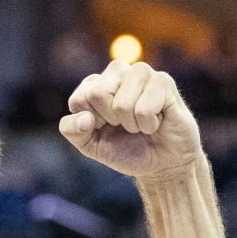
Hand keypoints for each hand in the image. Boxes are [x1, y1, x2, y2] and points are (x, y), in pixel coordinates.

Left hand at [60, 61, 201, 180]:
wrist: (163, 165)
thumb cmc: (128, 151)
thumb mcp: (92, 146)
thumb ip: (72, 131)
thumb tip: (85, 118)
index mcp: (96, 83)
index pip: (80, 99)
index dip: (93, 123)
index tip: (107, 127)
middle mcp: (118, 72)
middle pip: (98, 94)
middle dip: (112, 121)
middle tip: (127, 126)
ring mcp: (141, 73)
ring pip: (122, 104)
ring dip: (133, 124)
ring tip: (143, 124)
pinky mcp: (163, 81)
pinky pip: (144, 109)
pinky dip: (149, 125)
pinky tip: (158, 121)